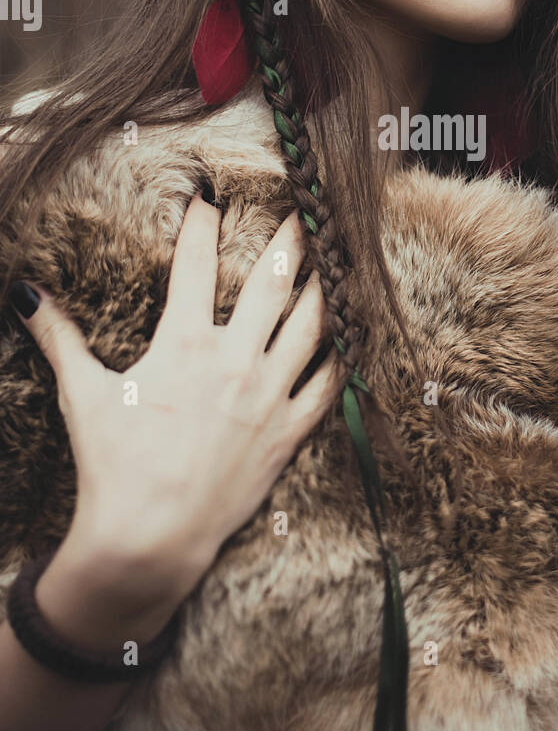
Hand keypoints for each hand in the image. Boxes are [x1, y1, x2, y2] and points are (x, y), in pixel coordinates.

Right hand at [12, 193, 341, 602]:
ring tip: (337, 256)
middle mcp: (234, 360)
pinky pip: (327, 385)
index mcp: (184, 344)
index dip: (202, 221)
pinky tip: (353, 334)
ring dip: (325, 285)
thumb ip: (58, 339)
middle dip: (290, 238)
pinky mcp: (287, 432)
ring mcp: (267, 395)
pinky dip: (342, 356)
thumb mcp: (81, 394)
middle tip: (306, 206)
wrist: (149, 538)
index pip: (194, 263)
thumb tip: (23, 295)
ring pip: (311, 324)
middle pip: (272, 282)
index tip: (211, 192)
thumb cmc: (113, 465)